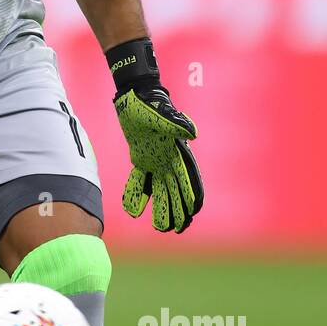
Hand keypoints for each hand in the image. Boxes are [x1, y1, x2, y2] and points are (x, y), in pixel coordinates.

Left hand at [106, 38, 203, 233]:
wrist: (137, 95)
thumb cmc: (151, 103)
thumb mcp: (163, 113)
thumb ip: (177, 123)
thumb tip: (192, 135)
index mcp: (178, 152)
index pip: (190, 179)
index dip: (192, 198)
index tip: (191, 215)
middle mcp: (169, 160)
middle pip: (176, 190)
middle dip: (178, 210)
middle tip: (175, 230)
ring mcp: (156, 160)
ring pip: (161, 190)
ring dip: (162, 208)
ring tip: (161, 227)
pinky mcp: (141, 158)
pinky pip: (140, 181)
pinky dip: (138, 195)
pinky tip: (134, 211)